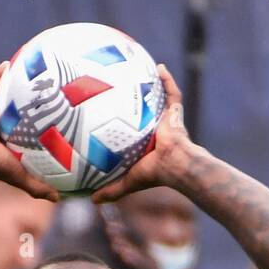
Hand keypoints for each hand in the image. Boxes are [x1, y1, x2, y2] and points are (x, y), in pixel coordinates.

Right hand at [0, 63, 59, 201]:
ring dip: (19, 85)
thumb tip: (60, 200)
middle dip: (35, 103)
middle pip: (24, 113)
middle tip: (51, 91)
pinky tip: (9, 63)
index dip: (44, 128)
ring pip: (10, 98)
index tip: (60, 120)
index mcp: (16, 143)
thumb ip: (39, 188)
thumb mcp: (22, 178)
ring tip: (33, 72)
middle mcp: (8, 128)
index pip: (34, 134)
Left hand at [92, 65, 194, 204]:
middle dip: (135, 101)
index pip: (131, 132)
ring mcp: (166, 120)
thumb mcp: (127, 181)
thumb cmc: (154, 173)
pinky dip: (167, 79)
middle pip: (143, 111)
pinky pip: (172, 92)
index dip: (123, 124)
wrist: (176, 165)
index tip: (110, 116)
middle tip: (120, 88)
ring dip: (151, 86)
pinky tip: (158, 67)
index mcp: (143, 145)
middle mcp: (154, 130)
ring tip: (138, 70)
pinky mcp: (175, 113)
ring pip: (157, 99)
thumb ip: (111, 190)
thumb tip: (92, 201)